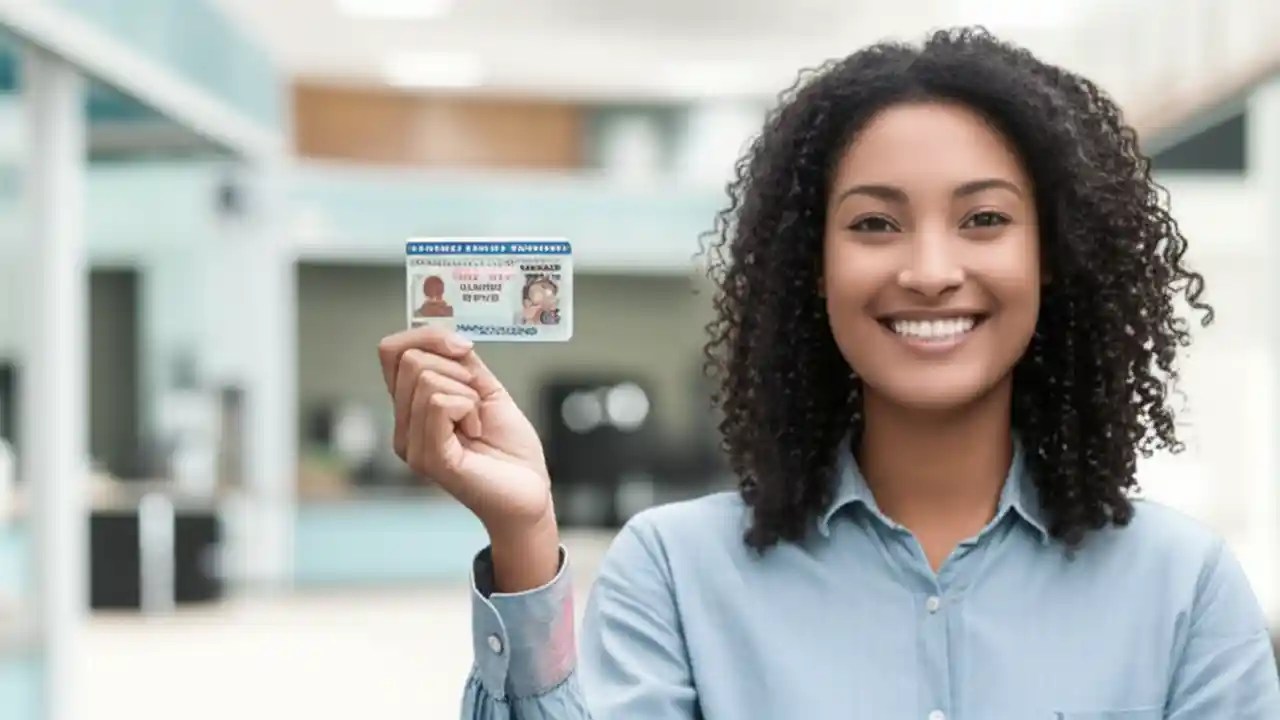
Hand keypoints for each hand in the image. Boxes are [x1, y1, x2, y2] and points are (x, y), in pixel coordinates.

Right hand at [377, 327, 551, 534]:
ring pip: (427, 380)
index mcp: (411, 408)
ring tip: (477, 423)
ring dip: (468, 393)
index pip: (390, 351)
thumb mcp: (486, 391)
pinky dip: (469, 408)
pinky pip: (440, 404)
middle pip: (410, 360)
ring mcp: (412, 445)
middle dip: (456, 368)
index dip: (427, 336)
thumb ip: (461, 364)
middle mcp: (403, 427)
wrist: (529, 491)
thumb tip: (446, 336)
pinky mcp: (430, 458)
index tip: (465, 349)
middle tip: (476, 401)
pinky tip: (476, 432)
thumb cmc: (509, 448)